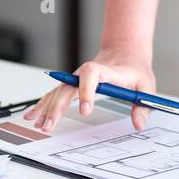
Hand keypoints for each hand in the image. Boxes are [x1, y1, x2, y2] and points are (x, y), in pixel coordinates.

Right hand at [22, 48, 156, 133]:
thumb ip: (143, 105)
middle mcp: (87, 73)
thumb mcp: (146, 85)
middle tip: (50, 125)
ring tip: (38, 124)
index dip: (86, 90)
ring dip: (47, 107)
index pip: (91, 75)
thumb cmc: (135, 69)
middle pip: (68, 86)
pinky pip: (56, 93)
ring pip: (58, 90)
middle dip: (57, 106)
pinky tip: (32, 115)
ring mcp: (78, 78)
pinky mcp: (73, 84)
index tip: (85, 110)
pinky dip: (44, 104)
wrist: (125, 52)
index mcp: (105, 71)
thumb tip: (139, 124)